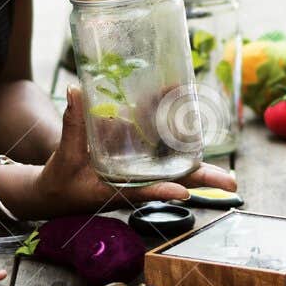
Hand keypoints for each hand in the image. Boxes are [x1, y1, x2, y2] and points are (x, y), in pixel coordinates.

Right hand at [12, 87, 237, 215]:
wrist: (55, 193)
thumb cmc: (60, 182)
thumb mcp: (64, 157)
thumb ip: (72, 126)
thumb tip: (75, 91)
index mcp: (115, 191)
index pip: (142, 191)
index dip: (162, 190)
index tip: (184, 192)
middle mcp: (134, 181)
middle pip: (173, 179)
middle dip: (202, 179)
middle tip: (231, 182)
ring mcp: (138, 169)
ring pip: (172, 160)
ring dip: (193, 148)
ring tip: (212, 135)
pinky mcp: (136, 157)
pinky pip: (159, 143)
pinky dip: (171, 127)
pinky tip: (182, 105)